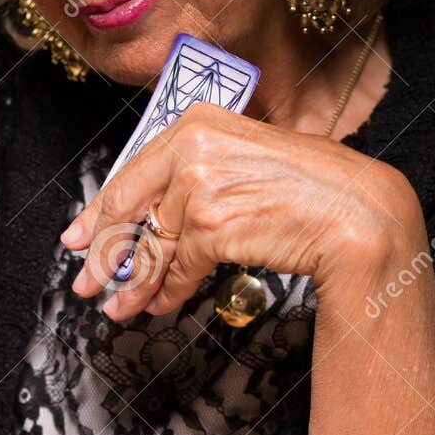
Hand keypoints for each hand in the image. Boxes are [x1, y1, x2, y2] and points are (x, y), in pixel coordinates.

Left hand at [60, 102, 418, 321]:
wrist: (356, 212)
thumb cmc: (312, 188)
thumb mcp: (246, 161)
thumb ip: (196, 177)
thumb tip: (152, 218)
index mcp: (197, 124)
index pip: (132, 172)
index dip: (99, 211)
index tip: (77, 235)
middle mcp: (193, 148)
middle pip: (129, 210)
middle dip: (102, 255)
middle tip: (85, 282)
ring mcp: (200, 185)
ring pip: (151, 247)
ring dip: (135, 286)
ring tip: (120, 309)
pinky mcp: (212, 225)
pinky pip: (177, 269)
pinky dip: (167, 293)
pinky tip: (160, 306)